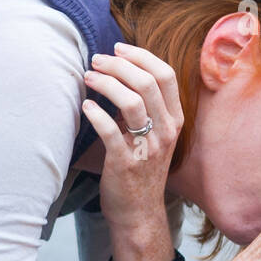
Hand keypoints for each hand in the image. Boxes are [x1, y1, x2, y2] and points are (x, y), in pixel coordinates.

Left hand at [79, 42, 184, 236]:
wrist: (138, 212)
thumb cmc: (141, 169)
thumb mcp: (154, 135)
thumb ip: (146, 107)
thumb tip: (121, 72)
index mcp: (175, 119)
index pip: (166, 75)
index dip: (141, 56)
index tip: (118, 49)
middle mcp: (166, 130)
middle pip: (148, 82)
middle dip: (118, 65)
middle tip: (97, 60)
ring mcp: (148, 147)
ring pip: (132, 101)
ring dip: (106, 83)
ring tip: (88, 77)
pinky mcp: (126, 162)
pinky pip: (111, 132)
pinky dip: (96, 114)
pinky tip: (85, 106)